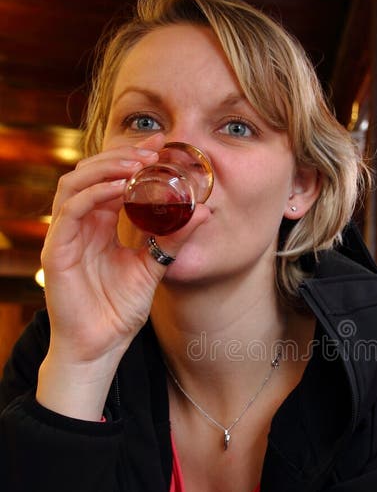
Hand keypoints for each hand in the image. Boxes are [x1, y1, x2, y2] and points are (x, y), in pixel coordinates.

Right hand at [37, 141, 207, 417]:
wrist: (100, 346)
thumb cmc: (119, 310)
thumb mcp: (154, 267)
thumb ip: (173, 239)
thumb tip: (204, 212)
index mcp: (100, 223)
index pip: (111, 178)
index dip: (133, 157)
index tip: (162, 144)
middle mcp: (80, 223)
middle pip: (91, 172)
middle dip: (121, 155)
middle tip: (152, 149)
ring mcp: (66, 235)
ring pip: (75, 183)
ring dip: (105, 168)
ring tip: (136, 164)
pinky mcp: (56, 250)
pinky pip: (70, 210)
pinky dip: (93, 194)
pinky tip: (118, 189)